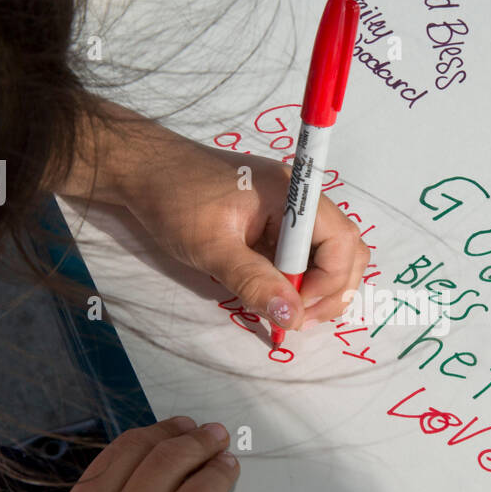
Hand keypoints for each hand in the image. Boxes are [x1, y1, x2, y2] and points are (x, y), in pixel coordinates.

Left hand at [127, 137, 370, 333]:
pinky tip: (275, 298)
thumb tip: (292, 317)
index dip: (329, 283)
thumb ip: (254, 281)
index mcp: (293, 193)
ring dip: (318, 288)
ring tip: (287, 313)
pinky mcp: (275, 223)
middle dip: (333, 289)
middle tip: (298, 320)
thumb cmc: (174, 200)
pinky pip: (303, 255)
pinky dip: (298, 281)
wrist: (143, 171)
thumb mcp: (211, 246)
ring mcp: (290, 211)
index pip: (342, 241)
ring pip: (329, 254)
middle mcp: (300, 199)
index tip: (295, 310)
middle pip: (347, 248)